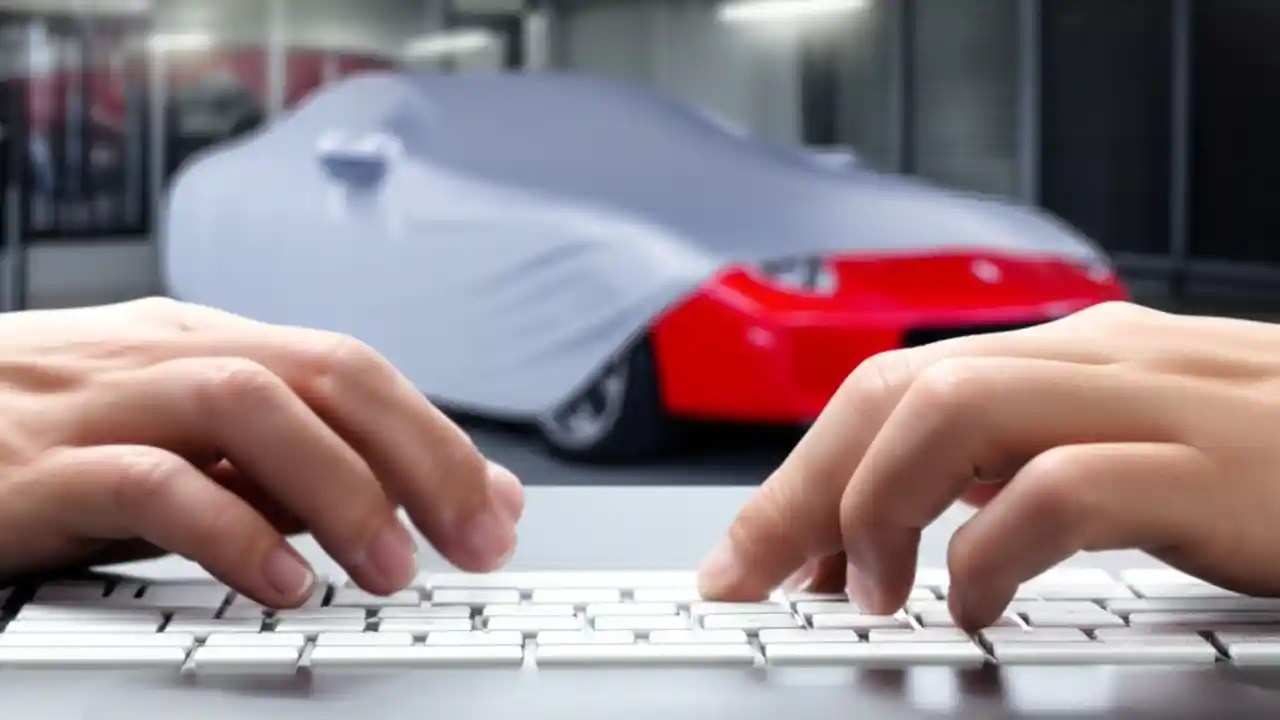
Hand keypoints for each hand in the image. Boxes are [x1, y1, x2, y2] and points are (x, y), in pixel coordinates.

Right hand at [0, 298, 522, 605]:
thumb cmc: (47, 431)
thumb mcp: (178, 439)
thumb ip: (282, 464)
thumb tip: (407, 502)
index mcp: (210, 345)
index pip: (352, 370)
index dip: (437, 438)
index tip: (495, 511)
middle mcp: (170, 357)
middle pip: (326, 373)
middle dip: (422, 456)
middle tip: (476, 541)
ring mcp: (104, 404)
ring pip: (250, 407)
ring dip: (341, 488)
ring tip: (391, 567)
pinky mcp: (40, 467)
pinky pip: (151, 482)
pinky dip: (230, 529)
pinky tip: (278, 582)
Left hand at [697, 301, 1279, 628]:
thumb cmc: (1265, 466)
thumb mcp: (1121, 451)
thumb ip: (1017, 466)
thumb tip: (907, 518)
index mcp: (1062, 357)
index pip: (888, 388)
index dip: (800, 469)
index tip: (749, 550)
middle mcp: (1092, 360)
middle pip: (895, 391)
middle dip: (802, 488)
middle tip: (754, 578)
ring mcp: (1151, 404)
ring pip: (955, 411)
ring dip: (879, 507)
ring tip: (863, 594)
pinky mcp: (1208, 467)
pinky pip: (1061, 491)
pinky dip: (991, 553)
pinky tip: (977, 607)